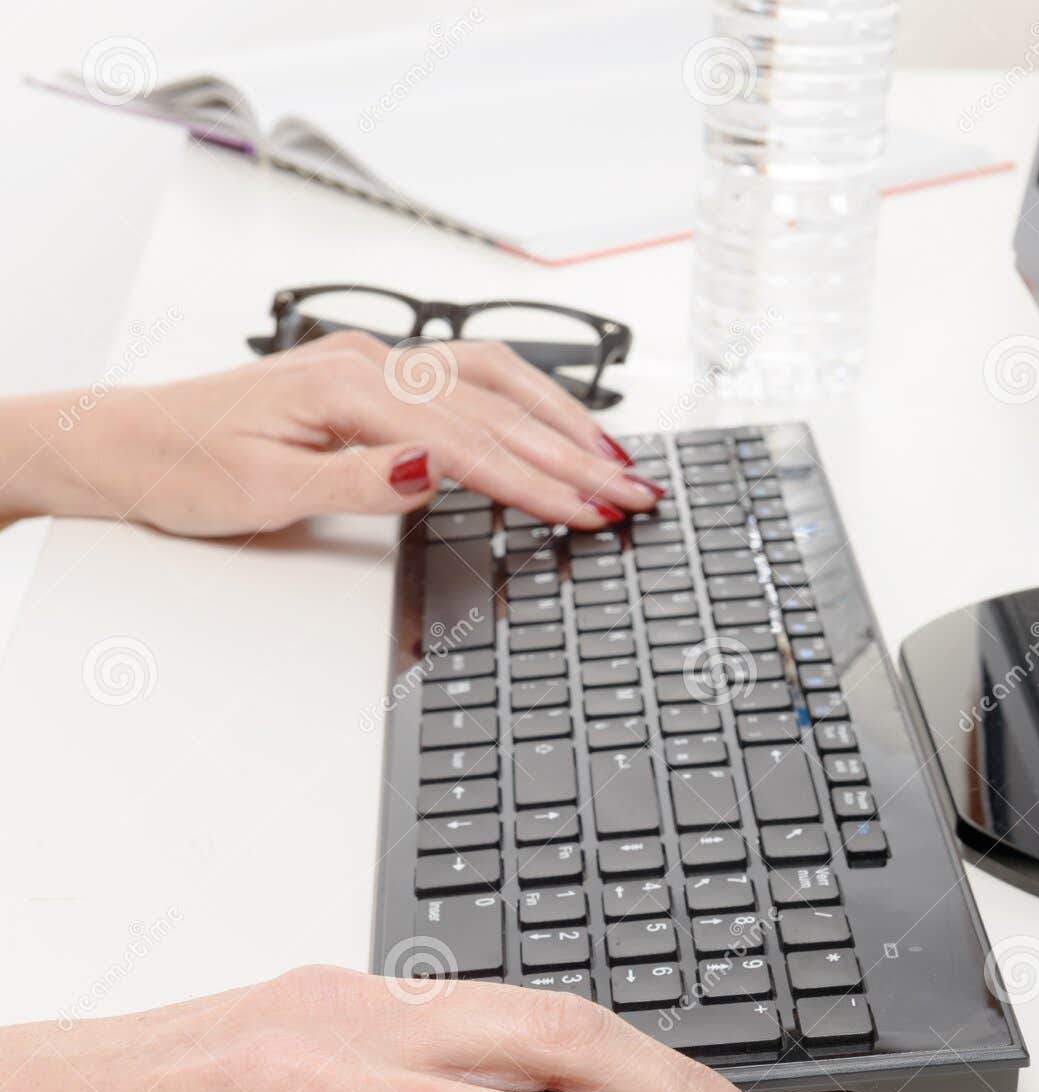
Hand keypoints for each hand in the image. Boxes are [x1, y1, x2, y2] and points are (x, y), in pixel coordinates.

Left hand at [0, 335, 662, 537]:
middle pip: (496, 407)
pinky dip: (522, 403)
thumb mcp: (265, 489)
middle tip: (636, 494)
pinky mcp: (375, 379)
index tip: (591, 511)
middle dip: (574, 454)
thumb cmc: (188, 466)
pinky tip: (551, 425)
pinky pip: (467, 381)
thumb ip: (358, 480)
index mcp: (348, 387)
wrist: (132, 443)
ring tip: (616, 461)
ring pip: (492, 382)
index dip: (538, 482)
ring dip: (560, 422)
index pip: (468, 442)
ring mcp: (376, 365)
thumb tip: (433, 469)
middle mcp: (370, 363)